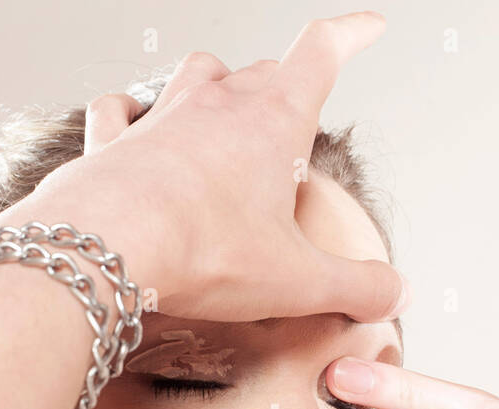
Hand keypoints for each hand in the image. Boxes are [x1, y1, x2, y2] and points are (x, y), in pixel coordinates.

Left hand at [0, 12, 407, 324]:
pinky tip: (134, 119)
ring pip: (197, 74)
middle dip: (285, 84)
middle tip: (296, 115)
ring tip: (225, 109)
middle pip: (262, 71)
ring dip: (216, 85)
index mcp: (273, 123)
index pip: (321, 53)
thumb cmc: (200, 253)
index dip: (350, 35)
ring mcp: (161, 118)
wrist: (104, 248)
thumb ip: (356, 287)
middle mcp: (217, 106)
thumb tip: (394, 292)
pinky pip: (118, 108)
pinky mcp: (111, 143)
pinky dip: (130, 109)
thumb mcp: (298, 282)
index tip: (367, 27)